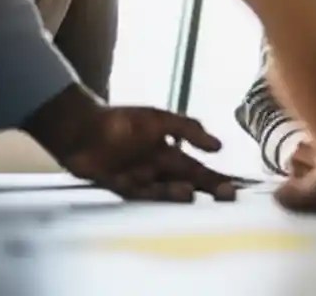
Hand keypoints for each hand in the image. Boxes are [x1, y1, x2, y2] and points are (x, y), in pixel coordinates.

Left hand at [23, 85, 236, 202]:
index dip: (216, 180)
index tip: (233, 188)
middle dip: (206, 190)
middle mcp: (159, 172)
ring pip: (165, 191)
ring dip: (178, 193)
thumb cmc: (121, 121)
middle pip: (188, 183)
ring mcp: (140, 181)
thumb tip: (219, 146)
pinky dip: (154, 193)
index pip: (199, 171)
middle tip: (225, 196)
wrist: (81, 127)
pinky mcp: (120, 187)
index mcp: (170, 155)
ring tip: (191, 191)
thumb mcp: (160, 119)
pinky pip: (140, 194)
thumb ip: (189, 130)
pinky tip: (160, 190)